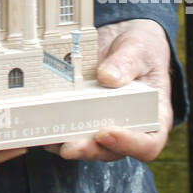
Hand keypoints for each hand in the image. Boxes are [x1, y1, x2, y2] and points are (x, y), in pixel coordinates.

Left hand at [43, 17, 173, 162]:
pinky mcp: (83, 118)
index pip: (148, 144)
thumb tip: (108, 78)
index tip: (107, 132)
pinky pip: (70, 132)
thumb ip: (126, 63)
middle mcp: (129, 128)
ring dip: (67, 145)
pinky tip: (39, 127)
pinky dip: (55, 132)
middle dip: (90, 150)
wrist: (122, 40)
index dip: (129, 145)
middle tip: (69, 146)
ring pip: (88, 146)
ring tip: (48, 139)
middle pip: (112, 152)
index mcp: (153, 117)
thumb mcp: (138, 50)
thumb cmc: (140, 49)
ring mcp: (104, 125)